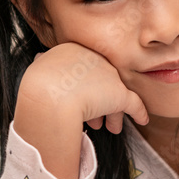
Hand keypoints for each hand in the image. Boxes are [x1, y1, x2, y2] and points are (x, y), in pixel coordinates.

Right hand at [18, 42, 148, 133]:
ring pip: (116, 94)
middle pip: (101, 80)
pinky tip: (142, 120)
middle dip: (99, 99)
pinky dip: (138, 113)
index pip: (84, 68)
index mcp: (74, 50)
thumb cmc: (39, 84)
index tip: (79, 98)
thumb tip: (40, 59)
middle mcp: (95, 59)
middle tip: (95, 116)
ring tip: (110, 128)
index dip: (83, 86)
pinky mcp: (120, 95)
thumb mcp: (37, 68)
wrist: (50, 94)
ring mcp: (109, 76)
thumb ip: (43, 64)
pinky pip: (134, 105)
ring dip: (113, 112)